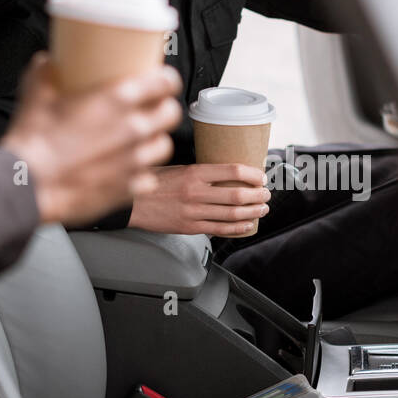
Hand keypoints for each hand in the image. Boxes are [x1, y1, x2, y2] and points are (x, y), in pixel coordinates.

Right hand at [0, 54, 182, 228]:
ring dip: (154, 140)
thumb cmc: (34, 142)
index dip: (167, 79)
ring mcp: (133, 162)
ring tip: (139, 139)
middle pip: (171, 114)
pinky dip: (141, 173)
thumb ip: (45, 72)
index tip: (161, 79)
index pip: (165, 82)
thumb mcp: (35, 93)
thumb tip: (47, 63)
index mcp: (117, 100)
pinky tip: (127, 169)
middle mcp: (133, 129)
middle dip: (163, 108)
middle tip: (150, 108)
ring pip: (163, 147)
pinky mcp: (127, 189)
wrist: (28, 185)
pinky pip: (148, 178)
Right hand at [127, 163, 270, 235]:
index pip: (232, 170)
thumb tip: (225, 174)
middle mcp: (195, 192)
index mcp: (193, 172)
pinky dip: (237, 228)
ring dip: (252, 212)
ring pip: (232, 213)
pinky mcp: (190, 227)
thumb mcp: (177, 168)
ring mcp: (194, 211)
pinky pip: (219, 229)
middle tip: (265, 194)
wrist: (132, 203)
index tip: (260, 176)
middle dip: (257, 195)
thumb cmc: (151, 183)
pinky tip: (246, 225)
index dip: (252, 174)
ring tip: (261, 209)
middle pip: (237, 194)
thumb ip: (200, 173)